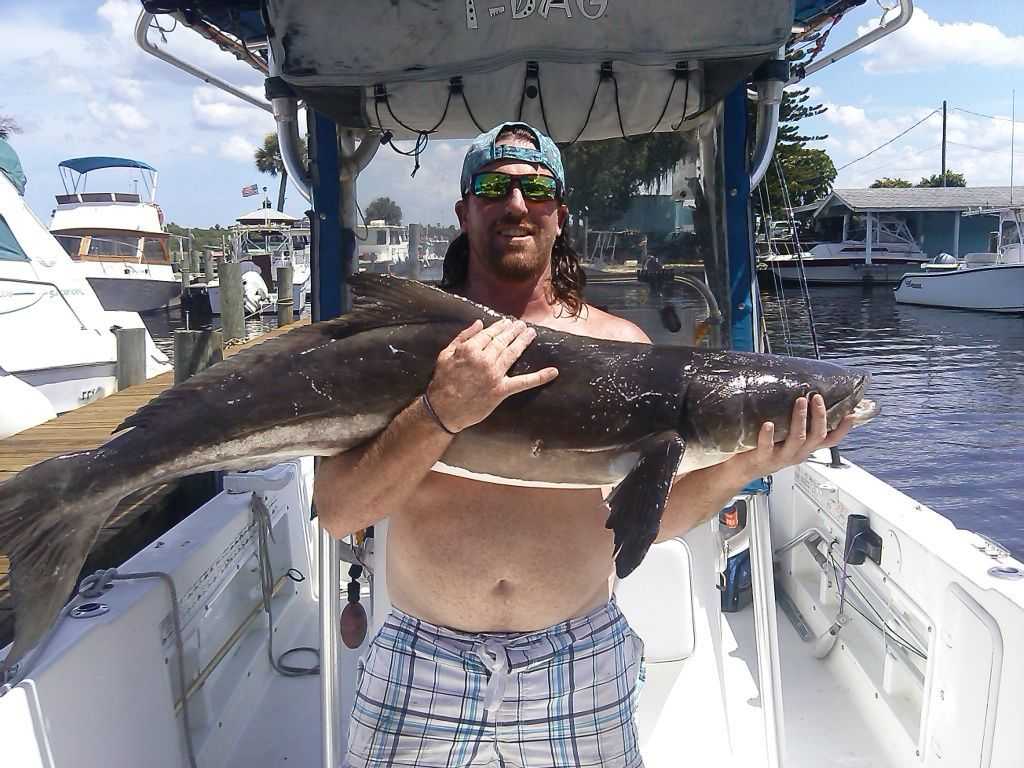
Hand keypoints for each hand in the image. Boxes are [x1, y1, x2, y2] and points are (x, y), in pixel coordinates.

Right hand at [426, 318, 558, 432]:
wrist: (443, 409)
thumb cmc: (442, 381)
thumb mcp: (445, 355)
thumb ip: (462, 337)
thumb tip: (479, 323)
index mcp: (470, 349)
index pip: (489, 334)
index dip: (499, 327)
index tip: (506, 322)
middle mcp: (484, 359)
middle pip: (502, 341)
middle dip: (513, 331)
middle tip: (522, 325)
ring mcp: (494, 375)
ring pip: (512, 353)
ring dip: (523, 341)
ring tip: (530, 333)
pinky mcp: (501, 390)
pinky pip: (523, 382)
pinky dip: (539, 377)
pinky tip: (553, 372)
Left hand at [720, 394, 854, 483]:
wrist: (738, 470)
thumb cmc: (762, 450)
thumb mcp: (785, 439)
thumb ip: (796, 425)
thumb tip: (804, 398)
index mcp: (804, 449)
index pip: (830, 440)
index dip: (843, 430)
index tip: (851, 414)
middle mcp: (796, 454)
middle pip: (816, 436)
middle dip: (819, 416)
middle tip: (816, 398)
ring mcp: (780, 457)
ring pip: (797, 439)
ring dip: (800, 419)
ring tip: (800, 402)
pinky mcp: (762, 458)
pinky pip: (767, 447)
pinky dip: (768, 435)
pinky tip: (768, 424)